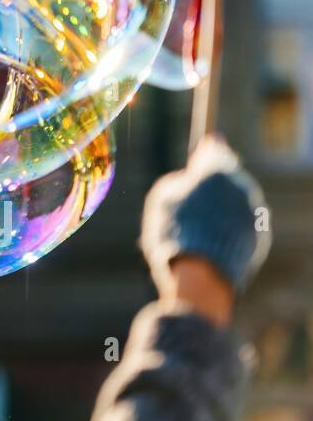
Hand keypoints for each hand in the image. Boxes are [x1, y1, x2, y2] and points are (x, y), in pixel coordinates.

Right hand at [140, 135, 269, 314]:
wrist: (202, 277)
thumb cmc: (175, 233)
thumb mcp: (160, 199)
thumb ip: (177, 181)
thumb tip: (188, 180)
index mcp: (217, 172)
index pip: (216, 149)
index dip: (209, 147)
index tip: (206, 144)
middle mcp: (240, 187)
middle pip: (228, 175)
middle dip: (214, 180)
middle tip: (196, 190)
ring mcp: (253, 212)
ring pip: (236, 200)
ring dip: (222, 204)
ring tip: (199, 222)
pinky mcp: (259, 236)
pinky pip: (242, 222)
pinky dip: (229, 225)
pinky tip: (211, 238)